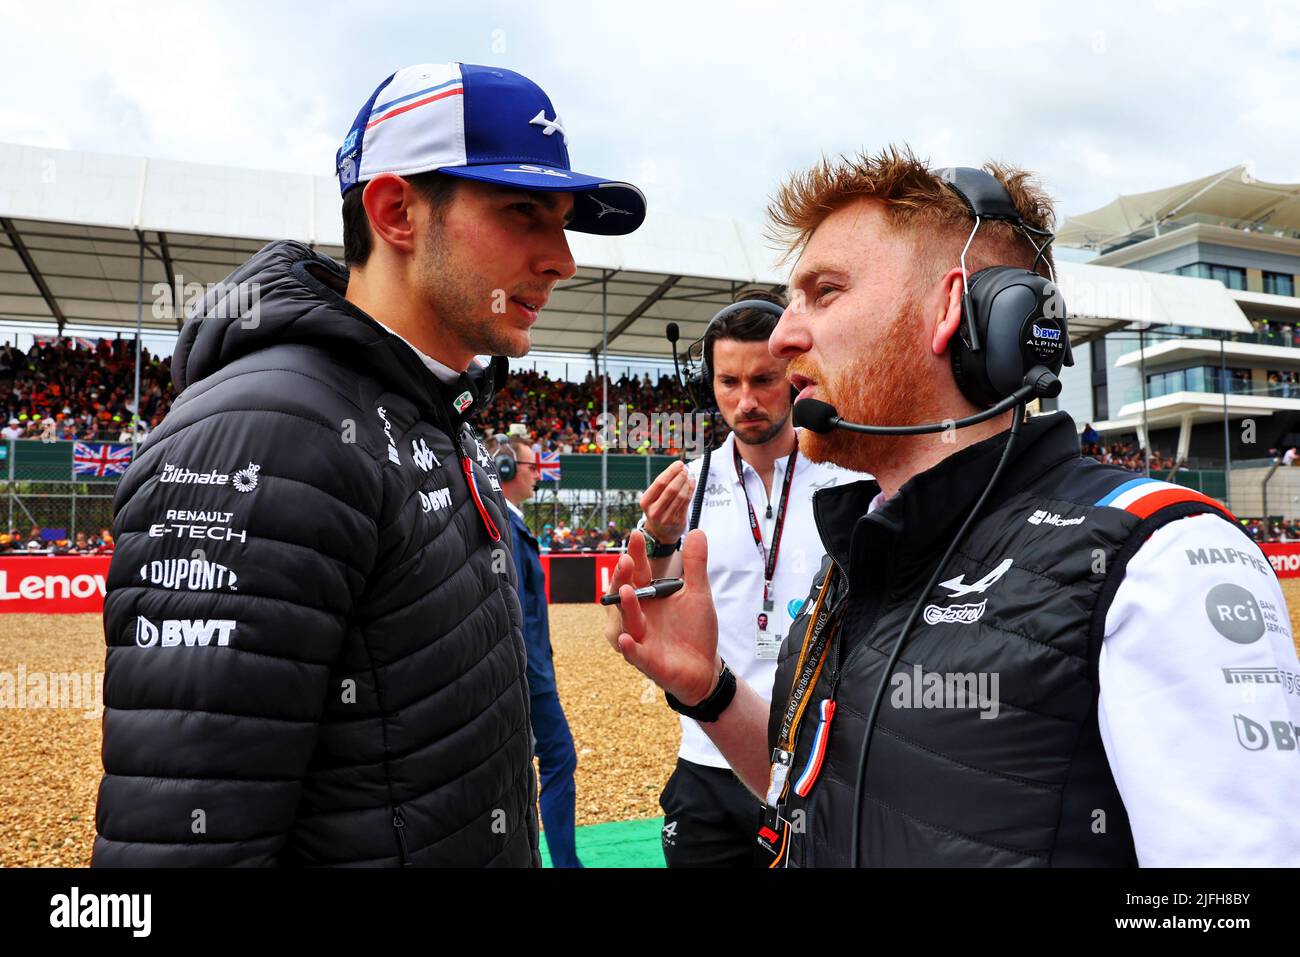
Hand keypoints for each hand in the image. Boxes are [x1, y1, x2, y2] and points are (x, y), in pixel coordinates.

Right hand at [608, 529, 719, 705]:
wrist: (705, 667)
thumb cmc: (695, 630)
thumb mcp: (698, 593)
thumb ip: (695, 565)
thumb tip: (696, 531)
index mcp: (649, 598)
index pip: (639, 573)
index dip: (637, 555)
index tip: (637, 534)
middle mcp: (640, 616)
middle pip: (626, 594)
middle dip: (624, 577)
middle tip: (627, 559)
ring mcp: (641, 639)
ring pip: (629, 621)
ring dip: (626, 607)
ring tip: (626, 590)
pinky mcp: (648, 661)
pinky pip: (635, 654)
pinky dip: (630, 647)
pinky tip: (626, 639)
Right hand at [639, 460, 693, 544]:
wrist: (660, 533)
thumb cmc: (658, 509)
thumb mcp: (653, 498)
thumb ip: (664, 484)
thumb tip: (679, 467)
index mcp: (645, 502)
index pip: (659, 483)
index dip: (671, 471)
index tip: (679, 464)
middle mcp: (654, 511)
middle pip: (671, 489)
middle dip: (680, 476)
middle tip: (685, 469)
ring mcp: (666, 518)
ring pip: (680, 496)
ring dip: (686, 483)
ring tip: (688, 476)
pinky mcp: (678, 522)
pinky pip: (687, 502)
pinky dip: (691, 490)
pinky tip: (692, 483)